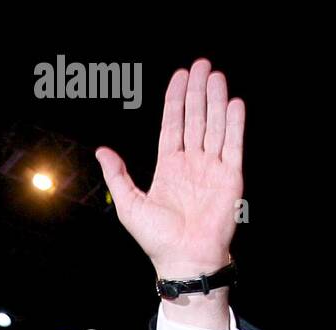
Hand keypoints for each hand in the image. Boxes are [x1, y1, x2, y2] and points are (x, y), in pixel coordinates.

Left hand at [95, 58, 243, 277]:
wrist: (184, 260)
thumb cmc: (156, 239)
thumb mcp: (128, 205)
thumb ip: (118, 176)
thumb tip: (102, 151)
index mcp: (168, 168)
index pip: (173, 126)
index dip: (175, 101)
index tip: (179, 76)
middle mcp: (191, 164)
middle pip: (195, 119)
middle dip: (197, 92)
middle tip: (201, 64)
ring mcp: (211, 168)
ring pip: (214, 126)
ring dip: (216, 101)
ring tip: (215, 76)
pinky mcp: (230, 177)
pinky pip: (232, 145)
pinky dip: (233, 124)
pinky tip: (233, 103)